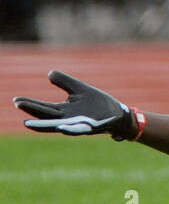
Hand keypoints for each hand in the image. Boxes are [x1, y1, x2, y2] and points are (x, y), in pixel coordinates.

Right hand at [14, 70, 139, 138]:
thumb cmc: (97, 104)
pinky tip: (62, 128)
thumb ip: (65, 82)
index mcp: (64, 111)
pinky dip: (70, 129)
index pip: (43, 108)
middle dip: (33, 111)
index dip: (30, 104)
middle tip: (17, 104)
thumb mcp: (79, 89)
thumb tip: (49, 73)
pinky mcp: (92, 128)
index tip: (16, 100)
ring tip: (28, 124)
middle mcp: (68, 120)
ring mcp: (79, 125)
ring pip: (60, 126)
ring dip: (45, 126)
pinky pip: (80, 130)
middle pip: (47, 116)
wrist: (118, 114)